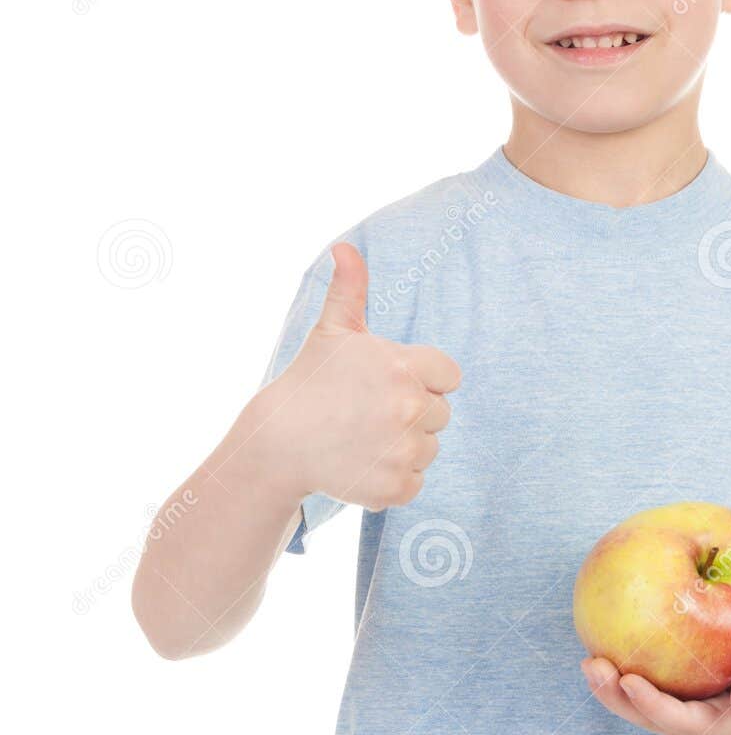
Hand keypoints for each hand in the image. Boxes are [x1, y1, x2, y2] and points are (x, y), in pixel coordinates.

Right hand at [258, 241, 461, 511]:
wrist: (277, 444)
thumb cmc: (310, 382)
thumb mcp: (332, 332)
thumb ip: (350, 289)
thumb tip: (344, 247)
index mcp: (405, 367)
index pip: (449, 376)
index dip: (422, 379)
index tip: (386, 386)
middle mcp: (411, 408)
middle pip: (441, 414)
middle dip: (412, 414)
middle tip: (367, 414)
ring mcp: (405, 451)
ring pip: (430, 449)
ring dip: (404, 447)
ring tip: (363, 439)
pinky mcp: (397, 488)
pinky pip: (417, 482)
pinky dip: (395, 479)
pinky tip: (362, 464)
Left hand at [580, 626, 730, 734]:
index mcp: (723, 726)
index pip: (679, 721)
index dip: (650, 705)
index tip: (627, 680)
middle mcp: (699, 727)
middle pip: (650, 719)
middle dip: (617, 698)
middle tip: (592, 665)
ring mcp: (686, 714)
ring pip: (640, 709)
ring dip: (611, 689)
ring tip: (589, 661)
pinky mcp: (678, 697)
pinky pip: (645, 689)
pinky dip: (622, 675)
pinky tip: (604, 647)